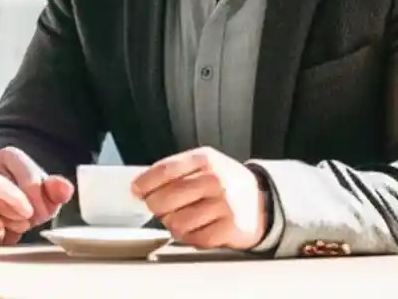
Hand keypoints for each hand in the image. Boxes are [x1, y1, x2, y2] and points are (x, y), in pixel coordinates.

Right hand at [0, 147, 74, 243]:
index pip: (30, 182)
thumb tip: (65, 188)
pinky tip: (1, 230)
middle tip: (28, 220)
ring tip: (15, 224)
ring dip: (10, 225)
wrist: (5, 206)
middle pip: (11, 197)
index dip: (39, 203)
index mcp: (9, 156)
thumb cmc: (28, 197)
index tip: (41, 213)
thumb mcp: (46, 193)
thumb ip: (56, 189)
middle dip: (25, 216)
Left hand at [132, 147, 267, 249]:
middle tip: (161, 208)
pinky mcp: (230, 229)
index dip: (144, 183)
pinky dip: (189, 236)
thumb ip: (173, 171)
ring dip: (173, 224)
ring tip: (182, 218)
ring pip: (176, 223)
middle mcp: (216, 180)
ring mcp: (224, 206)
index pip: (164, 170)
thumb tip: (138, 188)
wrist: (261, 202)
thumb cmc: (223, 183)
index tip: (136, 191)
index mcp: (205, 159)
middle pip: (165, 199)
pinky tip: (197, 228)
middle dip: (156, 207)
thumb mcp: (203, 165)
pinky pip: (193, 239)